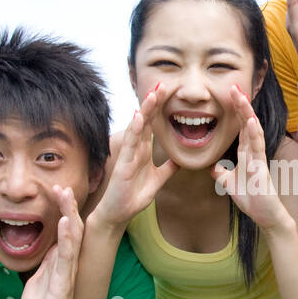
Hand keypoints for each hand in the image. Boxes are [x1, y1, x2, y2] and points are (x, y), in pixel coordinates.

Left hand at [19, 185, 82, 298]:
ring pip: (72, 238)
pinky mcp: (62, 285)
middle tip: (63, 186)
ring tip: (66, 195)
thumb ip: (49, 262)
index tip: (58, 189)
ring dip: (70, 215)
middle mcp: (68, 264)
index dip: (64, 209)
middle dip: (68, 206)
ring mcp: (67, 273)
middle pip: (72, 228)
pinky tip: (68, 223)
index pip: (66, 230)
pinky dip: (67, 239)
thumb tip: (51, 245)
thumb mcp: (42, 279)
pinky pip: (66, 258)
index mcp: (61, 262)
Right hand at [92, 84, 175, 227]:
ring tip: (152, 94)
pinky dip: (134, 130)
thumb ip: (167, 169)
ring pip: (138, 128)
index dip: (160, 109)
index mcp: (143, 151)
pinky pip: (130, 145)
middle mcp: (135, 149)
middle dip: (153, 102)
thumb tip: (180, 160)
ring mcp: (128, 156)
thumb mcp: (157, 180)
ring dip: (145, 110)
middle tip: (162, 83)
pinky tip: (138, 116)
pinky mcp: (124, 165)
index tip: (169, 92)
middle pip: (146, 121)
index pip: (153, 125)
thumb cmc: (132, 197)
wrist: (117, 215)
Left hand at [211, 86, 290, 231]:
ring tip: (241, 96)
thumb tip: (212, 167)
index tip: (229, 93)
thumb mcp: (229, 183)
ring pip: (253, 130)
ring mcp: (259, 158)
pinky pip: (258, 147)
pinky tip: (250, 121)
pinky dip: (253, 133)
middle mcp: (254, 151)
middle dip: (241, 105)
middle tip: (233, 86)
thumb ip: (222, 173)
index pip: (240, 127)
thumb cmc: (252, 199)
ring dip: (247, 113)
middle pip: (247, 123)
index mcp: (246, 153)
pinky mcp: (261, 168)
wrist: (265, 215)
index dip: (235, 110)